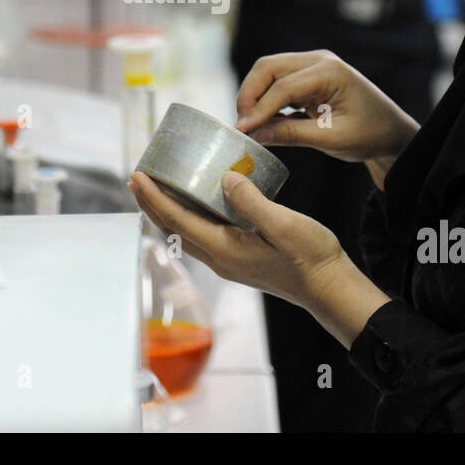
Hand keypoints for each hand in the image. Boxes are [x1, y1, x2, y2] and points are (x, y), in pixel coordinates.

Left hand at [129, 169, 391, 347]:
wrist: (328, 288)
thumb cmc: (310, 258)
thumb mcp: (284, 225)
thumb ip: (252, 203)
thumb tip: (226, 180)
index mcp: (225, 249)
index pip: (178, 220)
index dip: (155, 197)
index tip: (137, 176)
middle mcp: (219, 258)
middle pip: (173, 228)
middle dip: (151, 204)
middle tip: (136, 178)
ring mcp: (228, 261)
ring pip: (185, 233)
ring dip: (166, 211)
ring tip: (156, 190)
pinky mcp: (238, 259)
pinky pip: (201, 236)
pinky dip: (186, 218)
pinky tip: (193, 205)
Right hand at [234, 50, 419, 188]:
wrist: (391, 133)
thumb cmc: (370, 134)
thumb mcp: (332, 139)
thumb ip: (292, 135)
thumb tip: (255, 135)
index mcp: (330, 71)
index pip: (283, 86)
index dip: (259, 109)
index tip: (242, 129)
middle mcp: (319, 60)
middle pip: (269, 67)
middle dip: (250, 94)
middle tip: (241, 124)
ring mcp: (313, 65)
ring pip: (269, 71)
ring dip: (255, 95)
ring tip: (248, 123)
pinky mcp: (309, 77)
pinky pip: (278, 81)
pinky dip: (266, 98)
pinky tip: (261, 119)